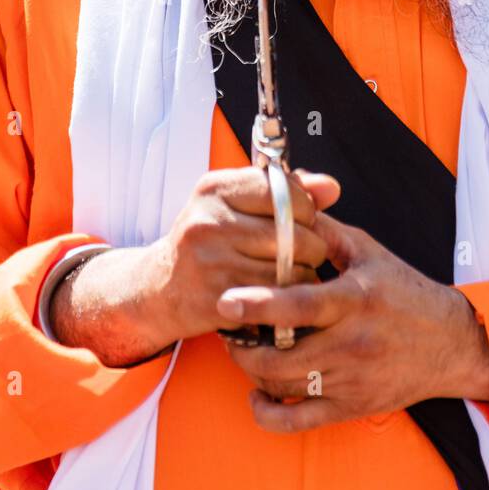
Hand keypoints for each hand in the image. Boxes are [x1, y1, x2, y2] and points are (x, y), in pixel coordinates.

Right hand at [50, 166, 339, 365]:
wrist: (157, 290)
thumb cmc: (207, 241)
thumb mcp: (235, 205)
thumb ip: (285, 192)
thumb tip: (332, 187)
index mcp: (215, 188)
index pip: (285, 192)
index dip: (305, 209)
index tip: (301, 221)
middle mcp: (209, 220)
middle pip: (296, 234)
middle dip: (311, 248)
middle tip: (303, 256)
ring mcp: (210, 261)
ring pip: (290, 271)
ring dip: (302, 279)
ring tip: (291, 277)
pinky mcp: (216, 299)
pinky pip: (276, 301)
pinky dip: (286, 302)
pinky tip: (278, 298)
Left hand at [216, 211, 488, 432]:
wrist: (451, 343)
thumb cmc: (405, 291)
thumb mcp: (368, 252)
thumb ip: (324, 231)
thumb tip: (288, 203)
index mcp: (355, 299)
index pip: (299, 305)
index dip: (259, 305)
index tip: (226, 301)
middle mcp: (352, 343)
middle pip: (281, 357)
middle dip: (242, 347)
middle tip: (226, 328)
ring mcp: (351, 380)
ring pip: (284, 386)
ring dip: (252, 372)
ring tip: (241, 351)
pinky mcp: (352, 407)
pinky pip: (299, 422)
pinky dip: (269, 413)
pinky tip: (258, 395)